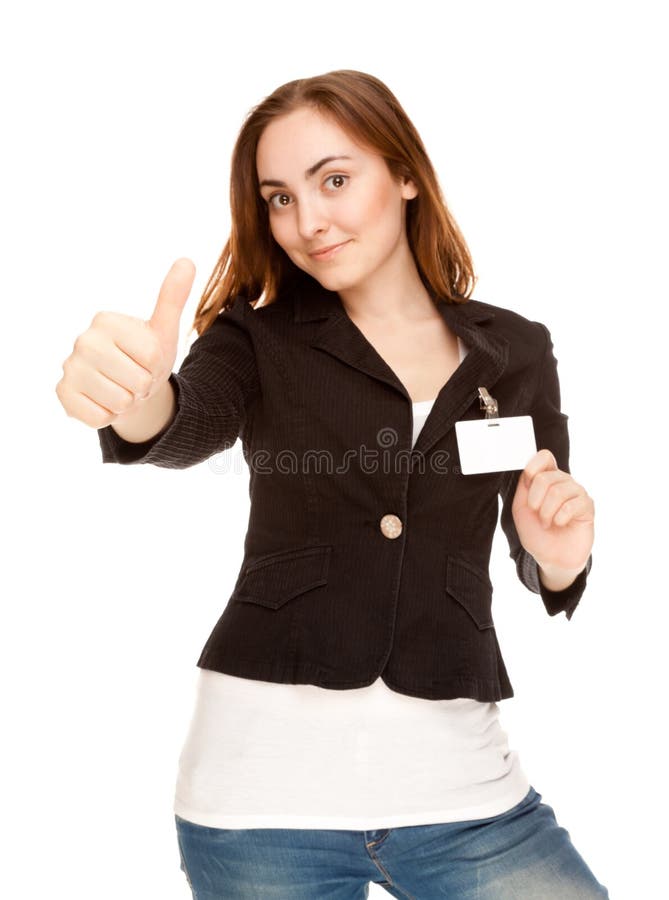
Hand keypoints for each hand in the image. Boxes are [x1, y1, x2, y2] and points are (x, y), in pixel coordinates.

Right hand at [56, 258, 195, 428]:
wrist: (124, 388)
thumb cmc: (144, 358)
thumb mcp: (162, 330)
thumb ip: (172, 297)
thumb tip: (187, 261)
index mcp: (106, 320)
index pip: (152, 355)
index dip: (155, 366)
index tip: (145, 361)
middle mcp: (83, 340)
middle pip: (136, 380)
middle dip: (142, 386)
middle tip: (133, 379)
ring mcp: (69, 367)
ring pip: (119, 402)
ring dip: (126, 403)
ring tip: (120, 389)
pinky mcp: (62, 394)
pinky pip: (99, 417)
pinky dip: (108, 416)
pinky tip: (102, 401)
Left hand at [511, 448, 594, 573]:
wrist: (551, 556)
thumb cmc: (536, 531)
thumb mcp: (521, 507)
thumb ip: (524, 486)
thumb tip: (531, 469)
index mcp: (546, 478)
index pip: (544, 456)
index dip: (533, 467)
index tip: (528, 484)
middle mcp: (563, 481)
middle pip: (546, 477)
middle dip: (535, 501)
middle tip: (537, 514)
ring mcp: (577, 492)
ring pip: (558, 491)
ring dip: (546, 512)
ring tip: (547, 522)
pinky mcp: (587, 506)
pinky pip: (572, 505)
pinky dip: (559, 518)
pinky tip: (560, 524)